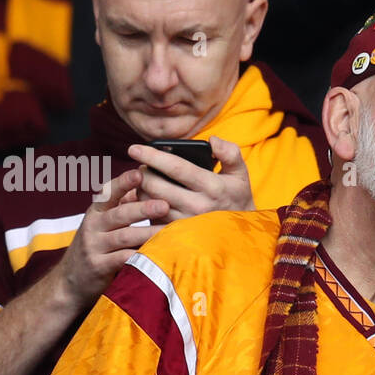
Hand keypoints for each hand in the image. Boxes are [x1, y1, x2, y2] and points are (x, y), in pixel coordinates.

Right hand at [53, 170, 168, 309]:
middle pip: (119, 214)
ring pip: (123, 237)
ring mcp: (94, 247)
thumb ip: (123, 205)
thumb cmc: (96, 246)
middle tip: (164, 205)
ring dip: (147, 232)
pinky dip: (139, 256)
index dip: (123, 182)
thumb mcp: (103, 223)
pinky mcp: (98, 267)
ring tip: (168, 230)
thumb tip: (147, 180)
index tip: (140, 173)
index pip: (109, 192)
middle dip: (142, 208)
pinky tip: (156, 254)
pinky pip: (122, 260)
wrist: (70, 281)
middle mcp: (93, 226)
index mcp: (97, 211)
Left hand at [127, 136, 253, 222]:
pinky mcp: (176, 234)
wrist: (240, 232)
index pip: (176, 168)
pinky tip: (147, 200)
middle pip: (156, 186)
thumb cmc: (236, 196)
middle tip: (143, 168)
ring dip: (141, 190)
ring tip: (146, 183)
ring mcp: (185, 223)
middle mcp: (198, 206)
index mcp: (212, 187)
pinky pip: (150, 218)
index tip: (134, 148)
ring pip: (149, 203)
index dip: (153, 156)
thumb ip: (230, 152)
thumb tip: (212, 140)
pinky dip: (144, 207)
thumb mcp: (239, 173)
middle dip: (143, 173)